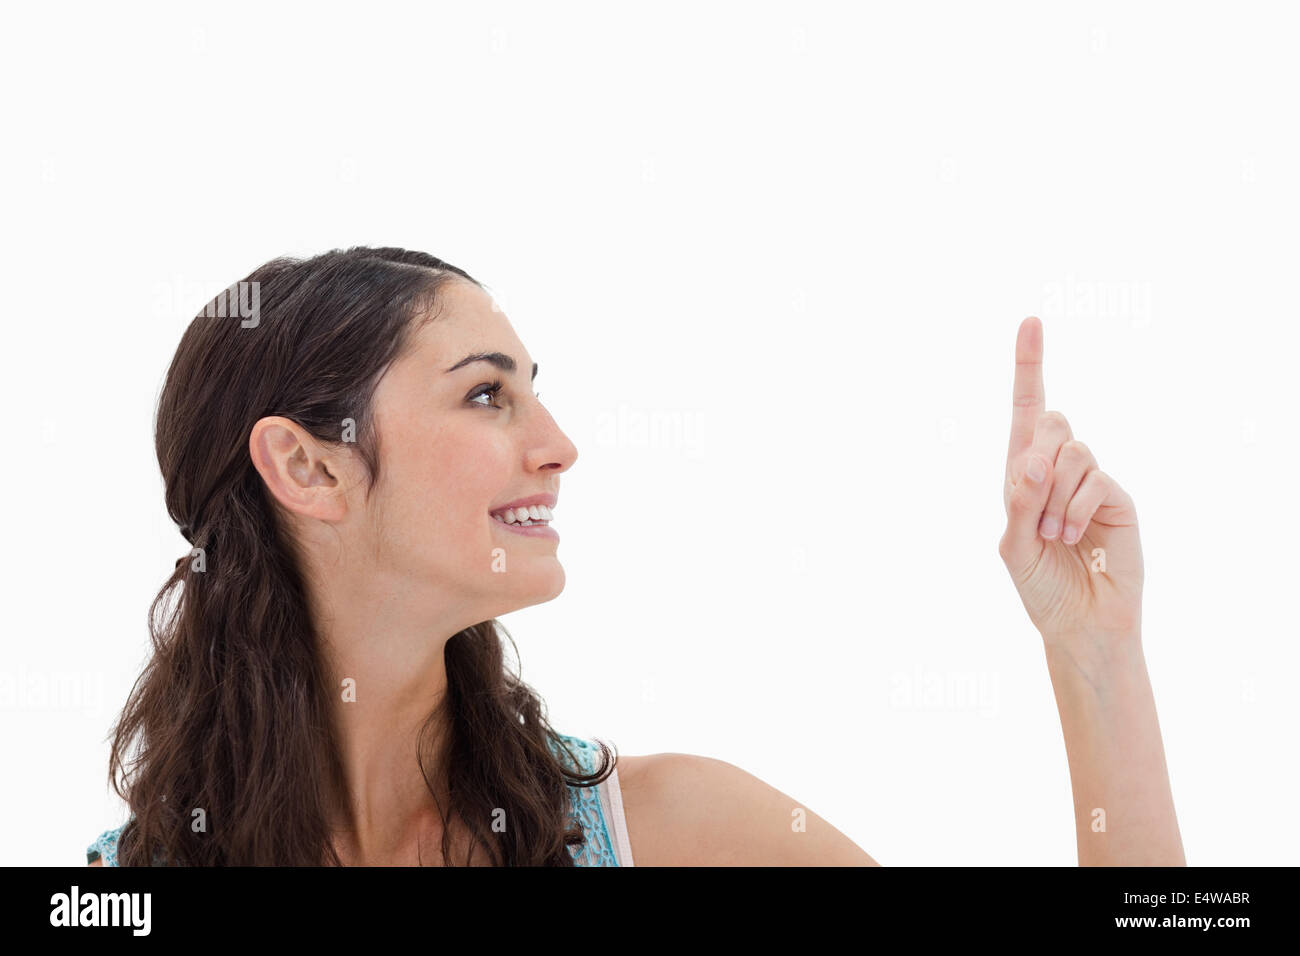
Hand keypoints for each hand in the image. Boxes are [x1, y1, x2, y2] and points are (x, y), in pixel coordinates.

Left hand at [999, 317, 1143, 645]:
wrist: (1079, 622)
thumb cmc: (1040, 585)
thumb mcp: (1013, 545)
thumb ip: (1019, 501)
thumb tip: (1033, 459)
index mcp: (1024, 472)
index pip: (1027, 410)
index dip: (1030, 365)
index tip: (1031, 321)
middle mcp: (1058, 468)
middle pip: (1050, 420)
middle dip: (1036, 457)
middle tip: (1035, 505)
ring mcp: (1090, 481)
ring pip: (1072, 449)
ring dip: (1054, 495)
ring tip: (1054, 536)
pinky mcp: (1117, 498)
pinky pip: (1095, 478)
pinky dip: (1075, 507)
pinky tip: (1072, 536)